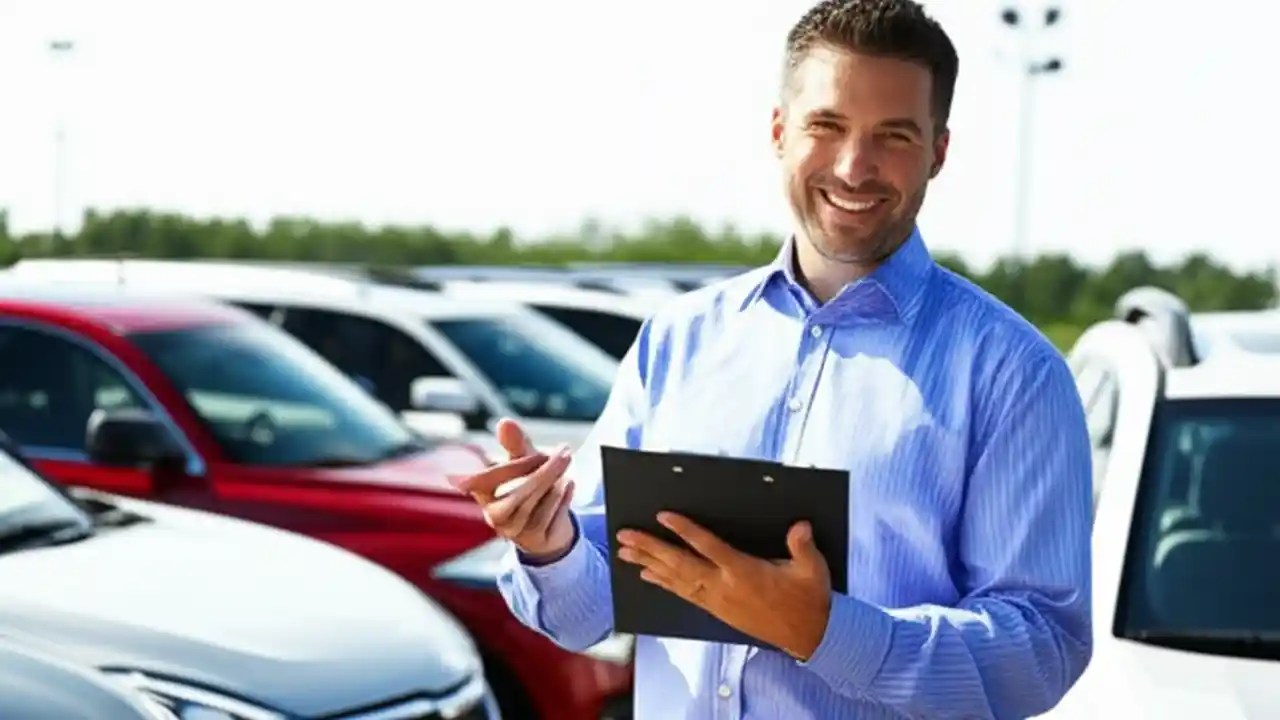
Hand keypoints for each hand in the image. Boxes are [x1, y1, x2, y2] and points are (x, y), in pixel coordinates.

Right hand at [450, 419, 576, 561]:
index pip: (489, 479)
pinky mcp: (534, 541)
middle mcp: (494, 515)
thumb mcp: (523, 462)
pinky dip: (562, 499)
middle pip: (519, 493)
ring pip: (537, 505)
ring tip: (566, 467)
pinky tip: (570, 485)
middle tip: (565, 453)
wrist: (545, 526)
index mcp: (483, 493)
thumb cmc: (528, 486)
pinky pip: (550, 517)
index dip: (514, 466)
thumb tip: (504, 422)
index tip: (539, 453)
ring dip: (555, 484)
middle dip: (544, 472)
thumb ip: (515, 445)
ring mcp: (514, 531)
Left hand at [616, 513, 831, 659]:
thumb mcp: (812, 570)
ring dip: (649, 564)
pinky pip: (683, 594)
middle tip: (626, 536)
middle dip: (650, 549)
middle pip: (680, 565)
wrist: (808, 636)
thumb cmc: (808, 600)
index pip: (709, 547)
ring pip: (676, 580)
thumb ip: (803, 546)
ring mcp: (718, 600)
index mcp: (745, 573)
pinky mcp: (717, 610)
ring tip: (626, 553)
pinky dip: (663, 583)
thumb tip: (800, 527)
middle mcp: (724, 587)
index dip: (686, 531)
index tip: (664, 516)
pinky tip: (647, 575)